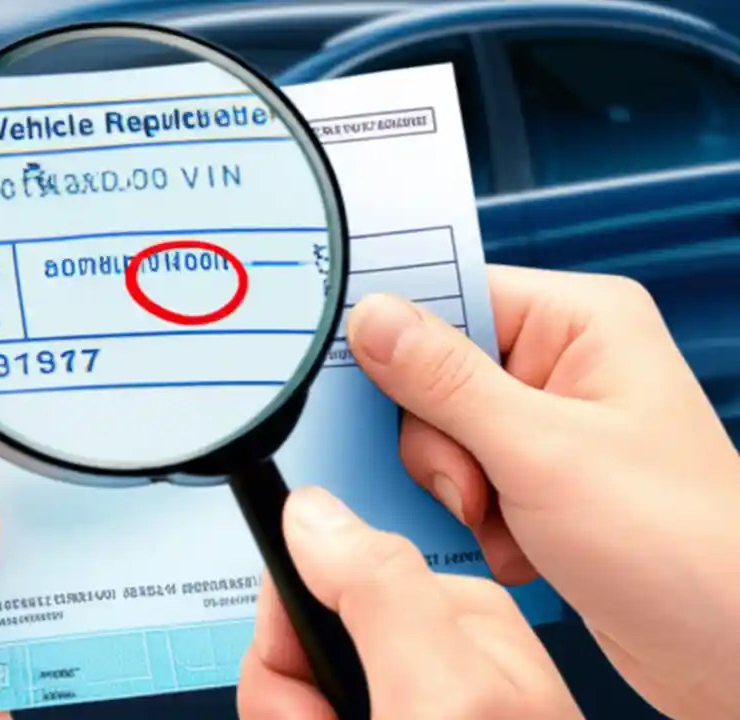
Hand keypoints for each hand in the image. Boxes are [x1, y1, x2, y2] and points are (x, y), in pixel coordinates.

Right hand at [238, 486, 579, 718]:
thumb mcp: (442, 696)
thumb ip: (380, 592)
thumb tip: (313, 511)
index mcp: (455, 617)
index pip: (317, 575)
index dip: (290, 641)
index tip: (311, 694)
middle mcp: (436, 655)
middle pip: (299, 644)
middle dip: (294, 703)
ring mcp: (417, 704)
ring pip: (299, 694)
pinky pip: (319, 716)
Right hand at [346, 266, 739, 717]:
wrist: (726, 648)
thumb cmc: (679, 542)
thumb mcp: (541, 452)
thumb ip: (444, 382)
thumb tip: (373, 317)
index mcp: (578, 321)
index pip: (452, 292)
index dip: (401, 338)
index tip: (367, 380)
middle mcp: (562, 363)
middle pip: (431, 370)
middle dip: (438, 442)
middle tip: (473, 483)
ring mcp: (548, 423)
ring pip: (437, 433)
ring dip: (456, 490)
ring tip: (506, 522)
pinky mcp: (538, 478)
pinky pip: (460, 479)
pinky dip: (473, 521)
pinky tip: (518, 545)